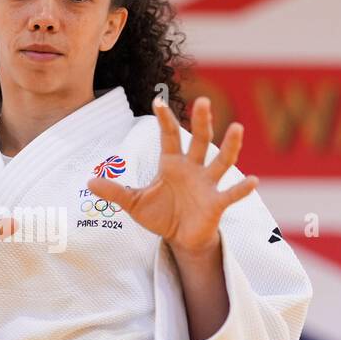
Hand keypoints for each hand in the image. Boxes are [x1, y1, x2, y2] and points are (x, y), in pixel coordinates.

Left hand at [86, 96, 257, 255]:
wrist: (181, 238)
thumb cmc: (161, 215)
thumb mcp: (134, 203)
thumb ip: (114, 191)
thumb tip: (88, 181)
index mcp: (172, 164)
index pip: (168, 137)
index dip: (164, 120)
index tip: (158, 100)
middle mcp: (193, 168)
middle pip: (199, 140)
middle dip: (201, 122)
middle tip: (203, 101)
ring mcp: (207, 184)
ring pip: (221, 161)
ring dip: (229, 145)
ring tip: (237, 128)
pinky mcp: (217, 204)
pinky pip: (231, 194)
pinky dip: (242, 188)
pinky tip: (253, 180)